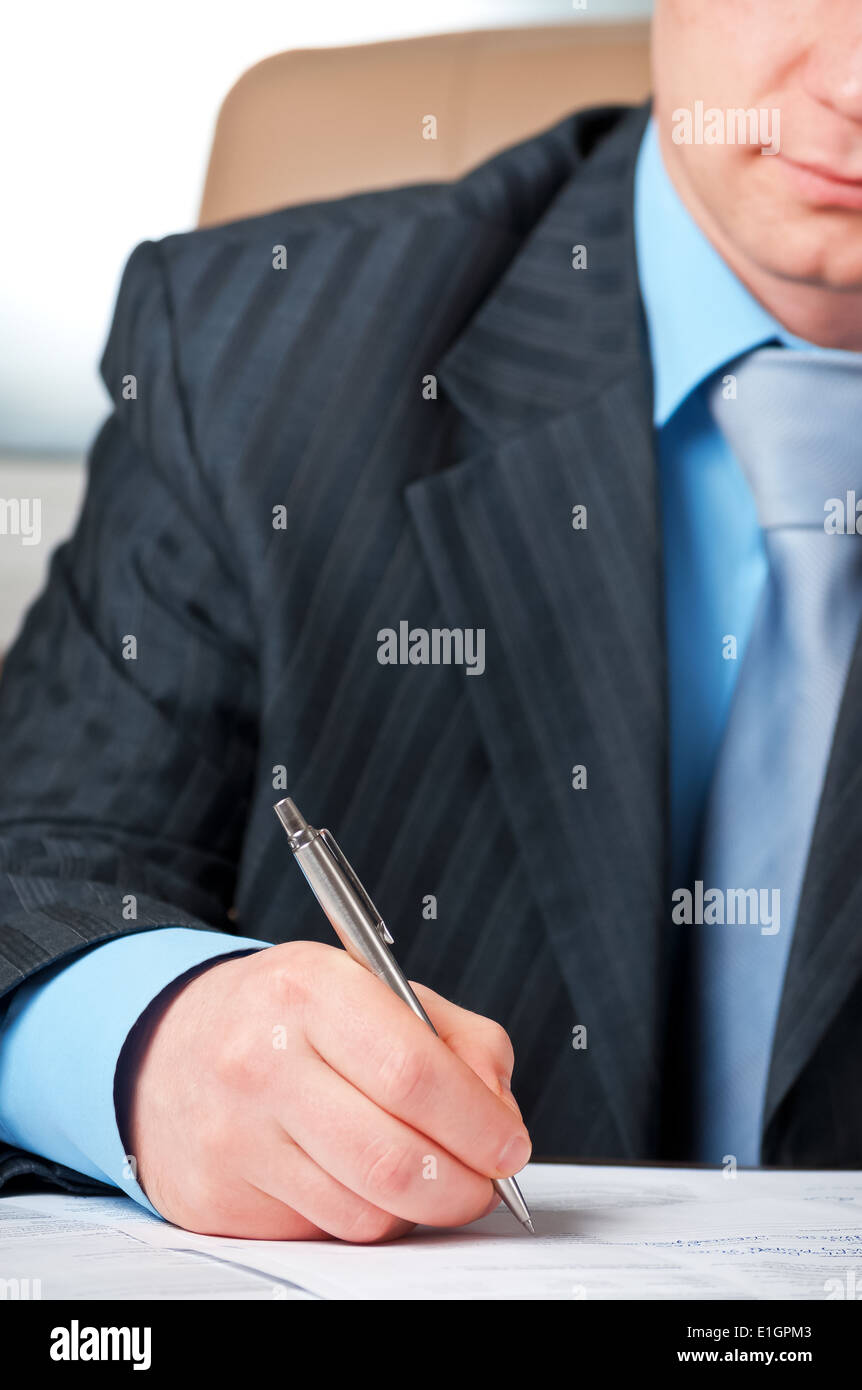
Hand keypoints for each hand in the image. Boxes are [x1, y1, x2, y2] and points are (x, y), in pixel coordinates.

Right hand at [124, 939, 530, 1241]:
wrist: (165, 1047)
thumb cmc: (286, 1017)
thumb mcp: (370, 987)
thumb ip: (454, 1037)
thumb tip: (497, 1112)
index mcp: (309, 989)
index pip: (413, 1073)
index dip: (478, 1122)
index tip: (509, 1144)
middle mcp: (261, 1061)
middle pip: (393, 1159)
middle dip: (463, 1185)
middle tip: (485, 1180)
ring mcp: (233, 1136)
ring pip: (363, 1212)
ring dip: (415, 1208)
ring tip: (419, 1173)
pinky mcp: (216, 1198)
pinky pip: (321, 1232)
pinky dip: (359, 1215)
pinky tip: (354, 1178)